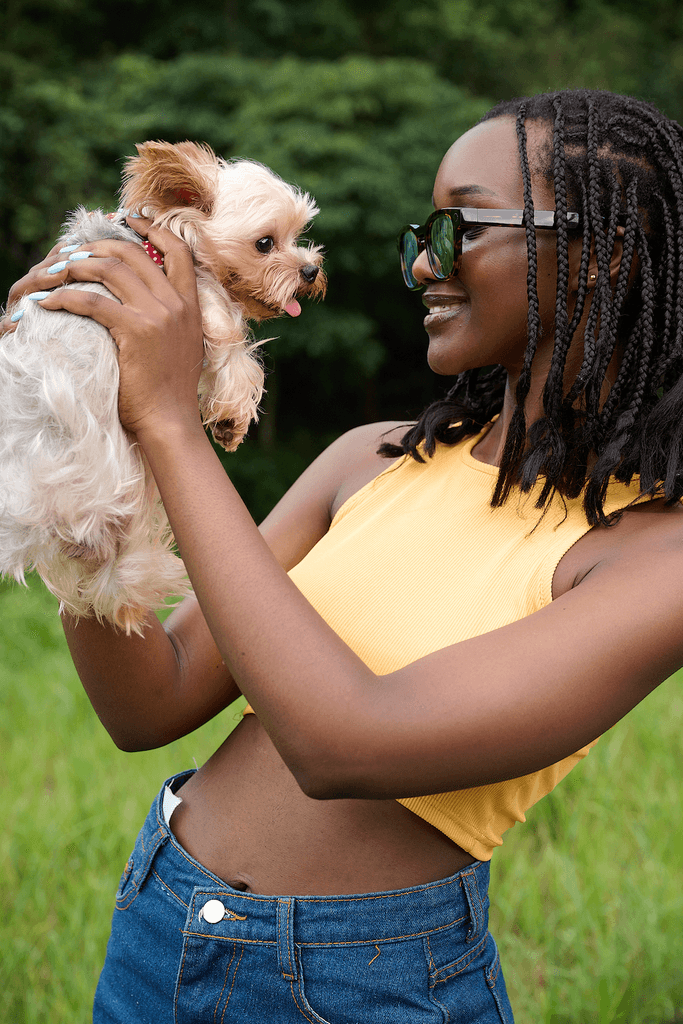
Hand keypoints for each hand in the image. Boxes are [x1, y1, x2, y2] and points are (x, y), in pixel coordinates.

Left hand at [3, 217, 204, 439]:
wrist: (171, 420)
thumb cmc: (170, 392)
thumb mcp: (184, 347)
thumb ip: (174, 320)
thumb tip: (152, 303)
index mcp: (191, 306)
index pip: (178, 252)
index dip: (154, 230)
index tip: (132, 219)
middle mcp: (176, 304)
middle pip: (134, 254)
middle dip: (99, 246)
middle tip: (75, 250)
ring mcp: (157, 316)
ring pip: (111, 270)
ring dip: (77, 266)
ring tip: (56, 271)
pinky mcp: (135, 331)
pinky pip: (92, 301)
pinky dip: (64, 297)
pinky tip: (48, 303)